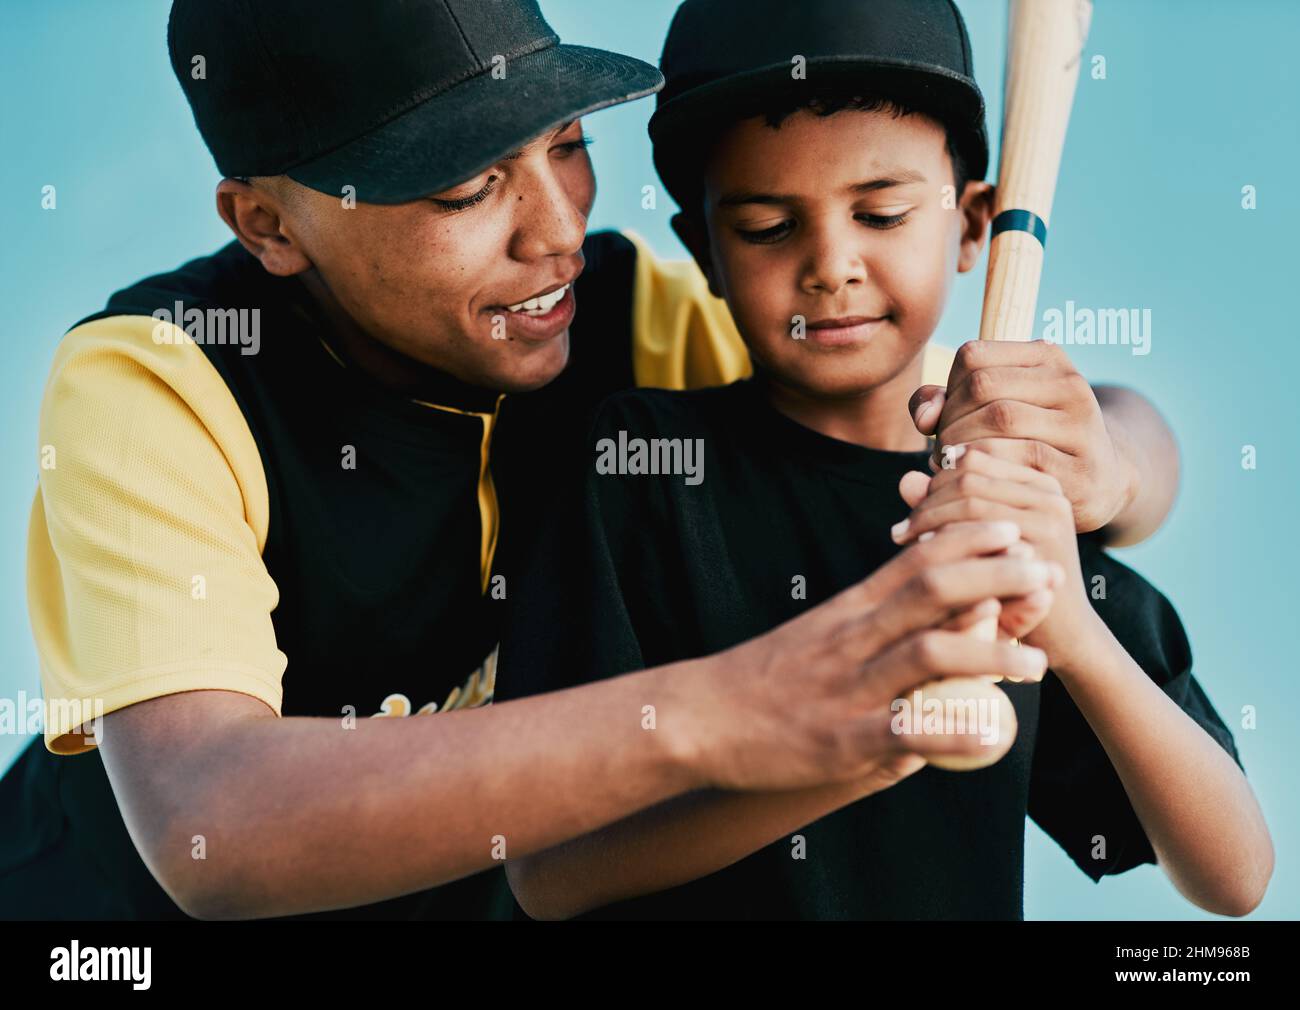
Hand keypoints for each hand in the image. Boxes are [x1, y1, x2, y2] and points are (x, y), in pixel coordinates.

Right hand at [677, 520, 1060, 792]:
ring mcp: (847, 688)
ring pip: (927, 655)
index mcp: (848, 609)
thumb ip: (873, 615)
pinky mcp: (841, 740)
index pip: (916, 557)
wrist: (698, 716)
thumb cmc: (764, 676)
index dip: (971, 540)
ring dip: (989, 652)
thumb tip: (933, 608)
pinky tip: (992, 732)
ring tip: (1037, 663)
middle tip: (1044, 573)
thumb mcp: (819, 630)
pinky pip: (903, 731)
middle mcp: (852, 639)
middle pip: (931, 590)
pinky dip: (951, 730)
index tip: (1014, 529)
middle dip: (996, 577)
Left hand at [892, 447, 1100, 672]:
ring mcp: (1050, 519)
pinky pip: (977, 532)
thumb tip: (907, 478)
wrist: (1061, 634)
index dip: (936, 477)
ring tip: (903, 538)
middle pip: (968, 476)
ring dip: (927, 518)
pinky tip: (921, 553)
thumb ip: (946, 504)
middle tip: (902, 528)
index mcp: (1039, 481)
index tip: (914, 502)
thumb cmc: (1012, 583)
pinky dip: (943, 538)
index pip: (974, 456)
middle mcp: (1050, 493)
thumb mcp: (980, 537)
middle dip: (927, 500)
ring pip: (968, 500)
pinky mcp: (1042, 548)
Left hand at [910, 339, 1136, 533]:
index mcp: (1046, 357)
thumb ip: (944, 402)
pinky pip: (1021, 458)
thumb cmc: (1027, 441)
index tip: (946, 421)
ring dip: (962, 445)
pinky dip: (986, 468)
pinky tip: (975, 479)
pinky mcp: (1081, 467)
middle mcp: (1069, 383)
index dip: (946, 391)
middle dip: (949, 421)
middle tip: (941, 451)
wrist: (1097, 483)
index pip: (972, 356)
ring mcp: (1080, 424)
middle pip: (983, 386)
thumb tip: (925, 417)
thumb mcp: (992, 408)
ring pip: (1001, 418)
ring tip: (951, 465)